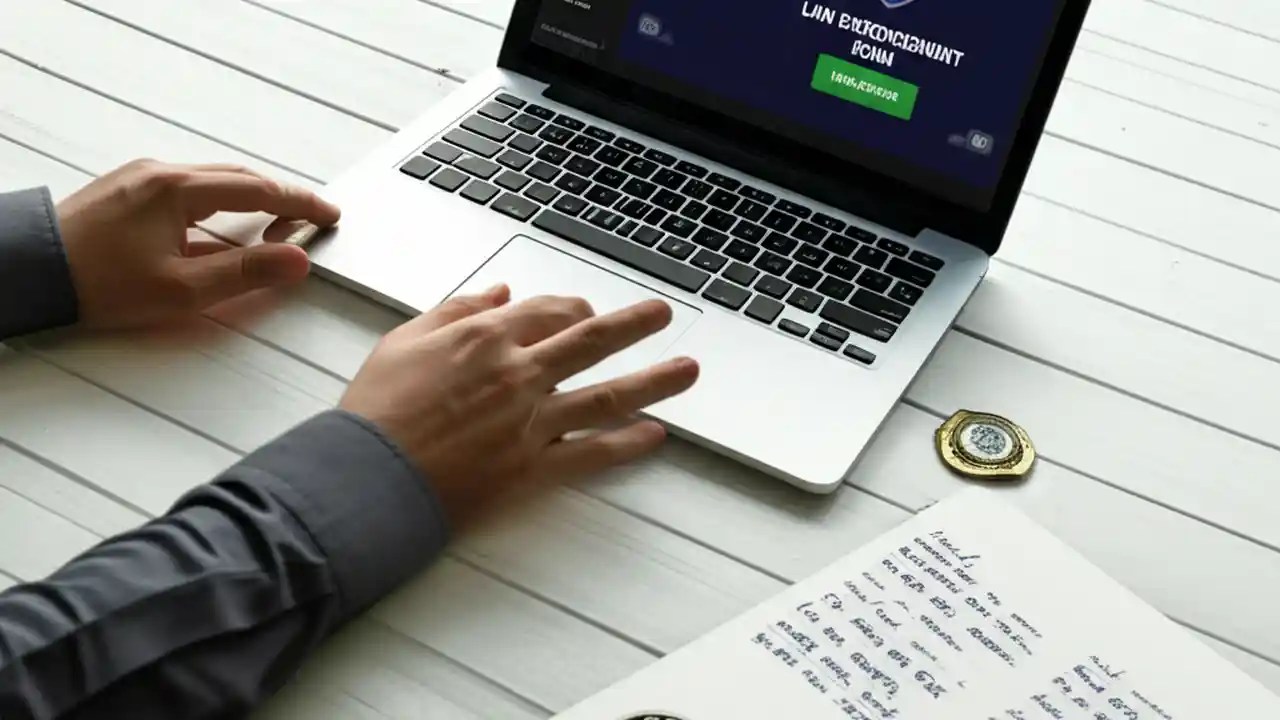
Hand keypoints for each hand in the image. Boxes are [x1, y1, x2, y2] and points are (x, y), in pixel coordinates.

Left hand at [56, 159, 340, 329]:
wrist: (29, 272)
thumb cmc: (98, 283)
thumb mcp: (181, 289)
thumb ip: (246, 273)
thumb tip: (298, 260)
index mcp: (178, 189)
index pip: (258, 189)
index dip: (300, 202)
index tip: (330, 214)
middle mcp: (161, 173)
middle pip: (238, 178)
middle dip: (280, 198)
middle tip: (310, 220)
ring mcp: (141, 179)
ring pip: (213, 182)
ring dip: (249, 201)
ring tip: (274, 228)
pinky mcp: (126, 192)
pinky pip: (187, 191)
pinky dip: (218, 205)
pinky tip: (223, 230)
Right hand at [340, 286, 699, 528]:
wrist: (362, 477)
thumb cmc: (376, 411)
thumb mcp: (404, 340)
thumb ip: (456, 311)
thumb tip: (499, 292)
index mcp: (486, 337)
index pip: (548, 311)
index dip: (572, 309)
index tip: (584, 312)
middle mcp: (517, 373)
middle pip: (591, 341)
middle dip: (634, 325)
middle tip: (661, 315)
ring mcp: (530, 422)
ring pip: (606, 395)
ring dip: (653, 380)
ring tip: (688, 369)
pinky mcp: (532, 468)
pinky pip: (592, 453)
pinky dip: (627, 444)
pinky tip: (655, 435)